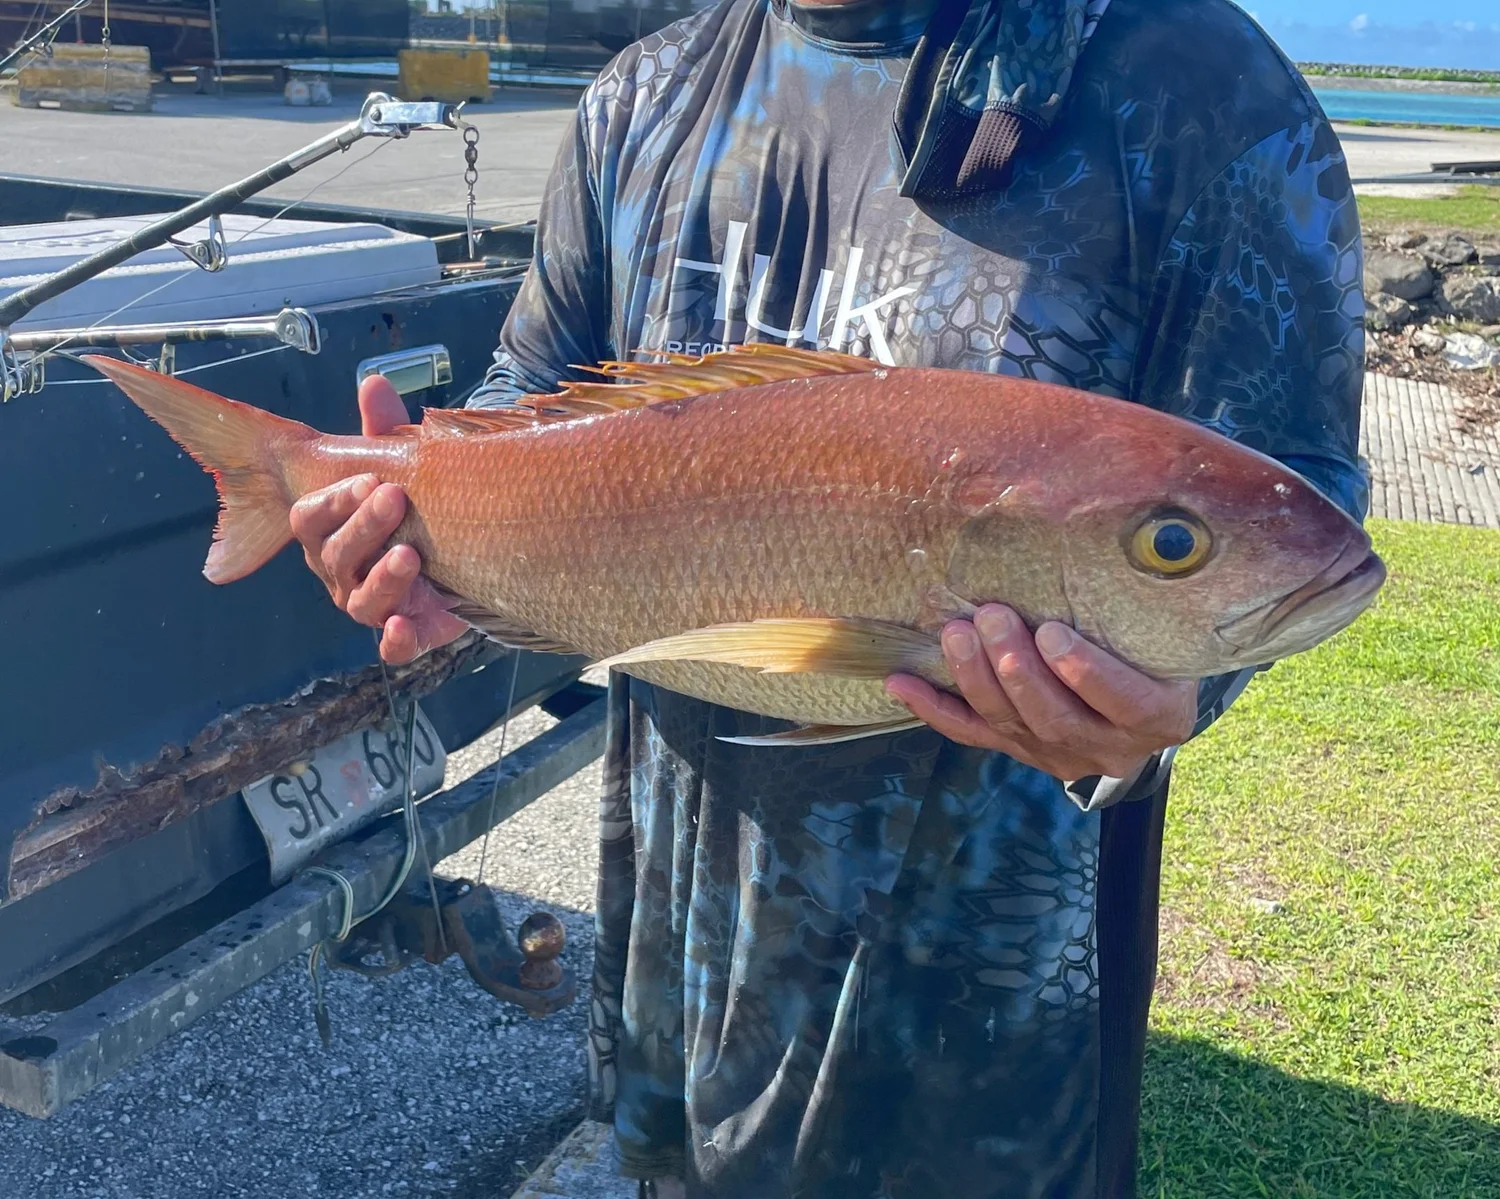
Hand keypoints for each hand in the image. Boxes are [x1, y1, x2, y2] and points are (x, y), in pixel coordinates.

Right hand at [288, 374, 468, 664]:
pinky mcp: (410, 632)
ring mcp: (373, 605)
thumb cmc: (417, 504)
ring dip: (384, 578)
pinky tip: (405, 626)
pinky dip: (396, 641)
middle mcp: (342, 571)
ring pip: (362, 600)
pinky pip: (393, 648)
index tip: (368, 479)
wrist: (466, 551)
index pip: (309, 518)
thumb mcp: (403, 466)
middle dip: (362, 528)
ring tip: (410, 555)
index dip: (333, 500)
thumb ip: (386, 433)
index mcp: (330, 531)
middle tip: (395, 499)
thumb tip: (374, 384)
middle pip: (335, 556)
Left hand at [885, 604, 1196, 780]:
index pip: (1123, 700)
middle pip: (1055, 716)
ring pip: (1011, 724)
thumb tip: (1100, 539)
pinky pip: (973, 734)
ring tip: (955, 633)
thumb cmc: (1153, 648)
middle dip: (1016, 667)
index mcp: (1157, 715)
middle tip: (992, 618)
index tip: (1053, 632)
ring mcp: (1060, 755)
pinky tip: (903, 683)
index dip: (1085, 671)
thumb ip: (1137, 608)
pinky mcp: (1020, 751)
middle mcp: (1111, 747)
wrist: (1144, 700)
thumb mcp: (1163, 632)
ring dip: (975, 678)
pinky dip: (935, 709)